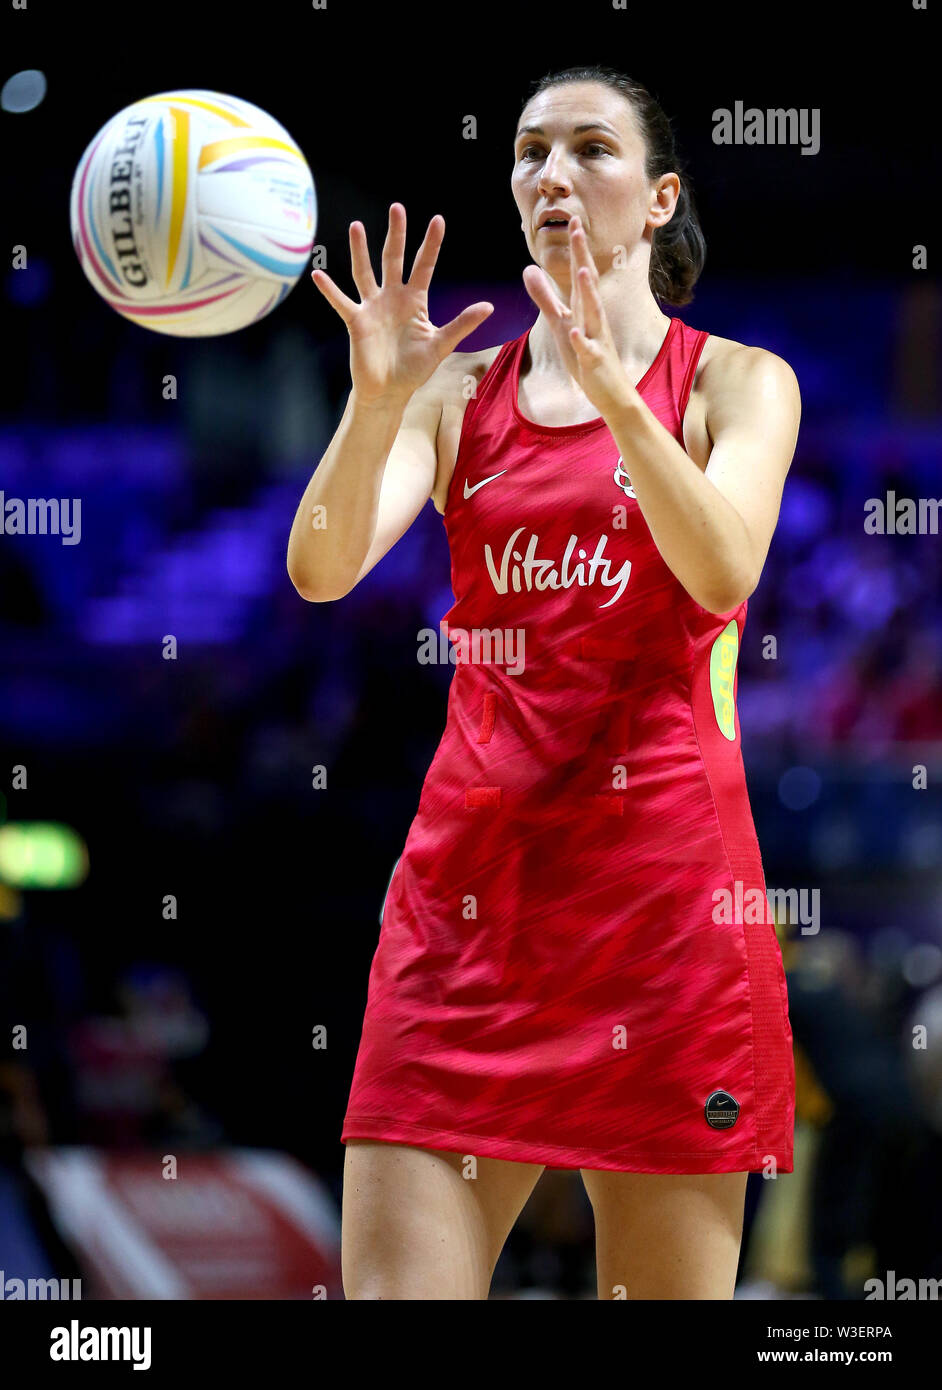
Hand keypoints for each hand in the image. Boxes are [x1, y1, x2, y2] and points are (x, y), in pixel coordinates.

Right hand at [312, 203, 492, 406]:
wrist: (389, 392)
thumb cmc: (414, 369)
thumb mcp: (441, 345)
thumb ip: (462, 324)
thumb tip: (489, 307)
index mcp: (415, 300)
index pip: (424, 265)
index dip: (431, 244)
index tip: (438, 220)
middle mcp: (392, 297)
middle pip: (393, 259)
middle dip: (396, 234)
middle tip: (397, 207)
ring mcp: (372, 307)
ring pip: (365, 273)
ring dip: (360, 251)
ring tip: (356, 227)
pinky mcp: (356, 321)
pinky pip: (341, 302)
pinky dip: (330, 290)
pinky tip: (317, 275)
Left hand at [522, 216, 636, 420]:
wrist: (611, 393)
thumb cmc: (586, 357)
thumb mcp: (560, 324)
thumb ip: (544, 297)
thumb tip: (528, 268)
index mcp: (584, 308)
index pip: (581, 273)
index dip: (576, 248)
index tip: (571, 221)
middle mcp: (593, 318)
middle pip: (587, 283)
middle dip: (583, 256)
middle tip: (578, 229)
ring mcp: (596, 338)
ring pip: (593, 312)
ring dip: (588, 292)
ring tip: (582, 271)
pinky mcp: (594, 362)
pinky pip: (588, 350)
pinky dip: (582, 340)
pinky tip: (575, 332)